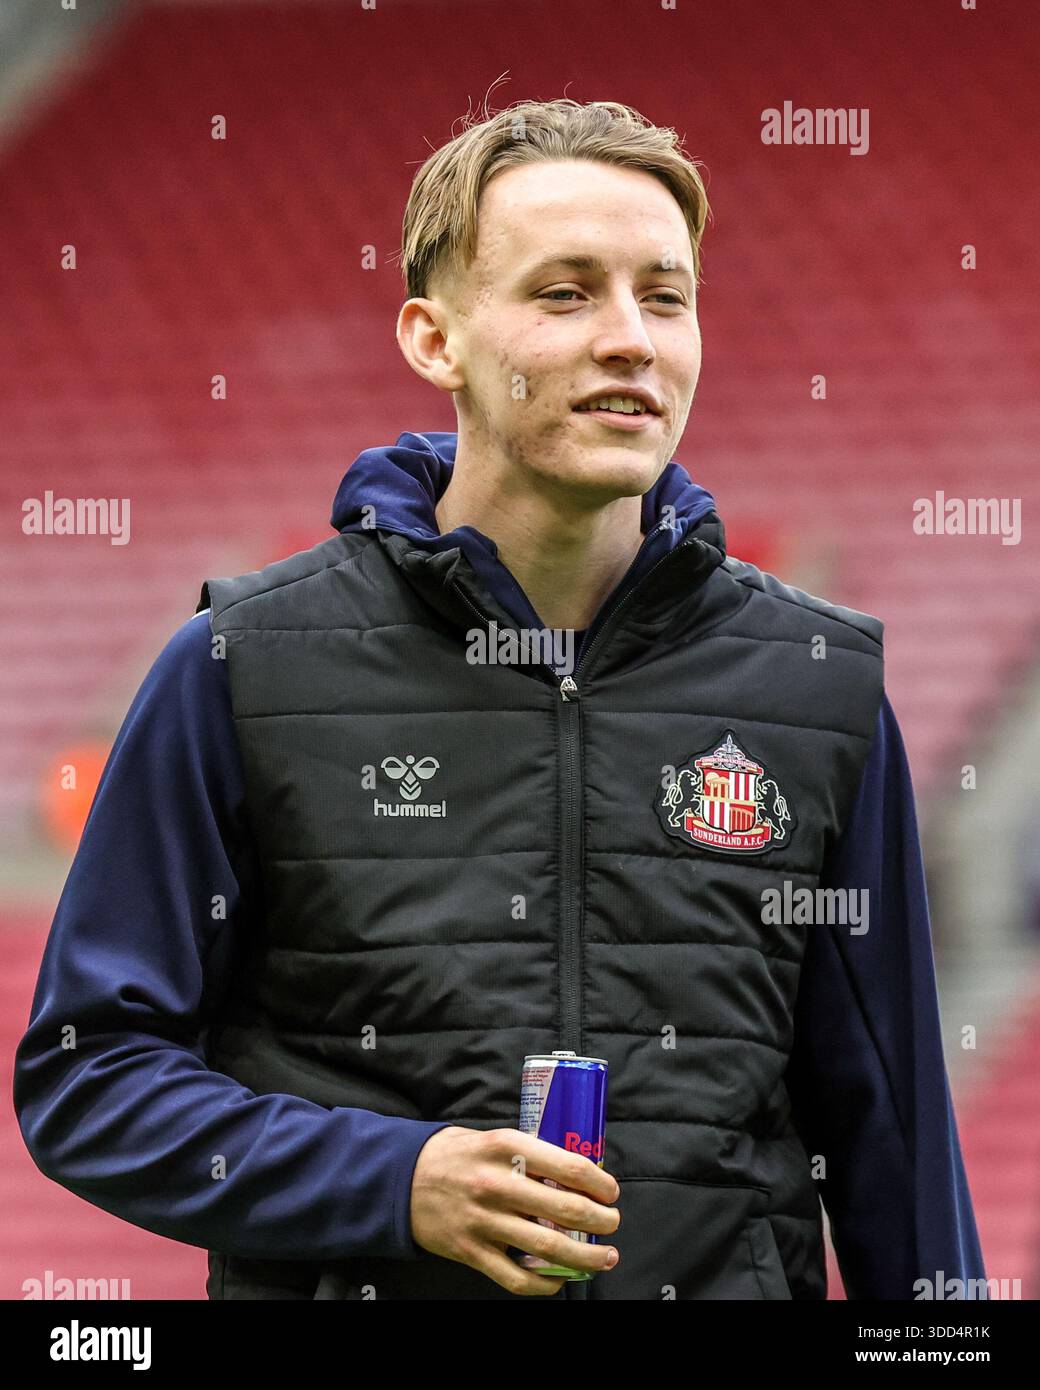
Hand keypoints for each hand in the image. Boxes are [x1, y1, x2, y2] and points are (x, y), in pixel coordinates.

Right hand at [410, 1125, 620, 1295]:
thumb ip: (529, 1154)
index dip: (599, 1183)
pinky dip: (545, 1285)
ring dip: (586, 1257)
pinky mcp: (471, 1252)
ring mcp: (484, 1221)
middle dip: (600, 1220)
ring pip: (549, 1248)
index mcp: (506, 1148)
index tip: (611, 1192)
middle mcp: (498, 1184)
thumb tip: (575, 1174)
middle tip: (612, 1223)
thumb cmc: (455, 1155)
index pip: (568, 1166)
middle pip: (566, 1209)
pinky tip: (560, 1280)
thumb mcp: (493, 1139)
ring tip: (605, 1257)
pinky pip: (517, 1278)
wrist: (401, 1178)